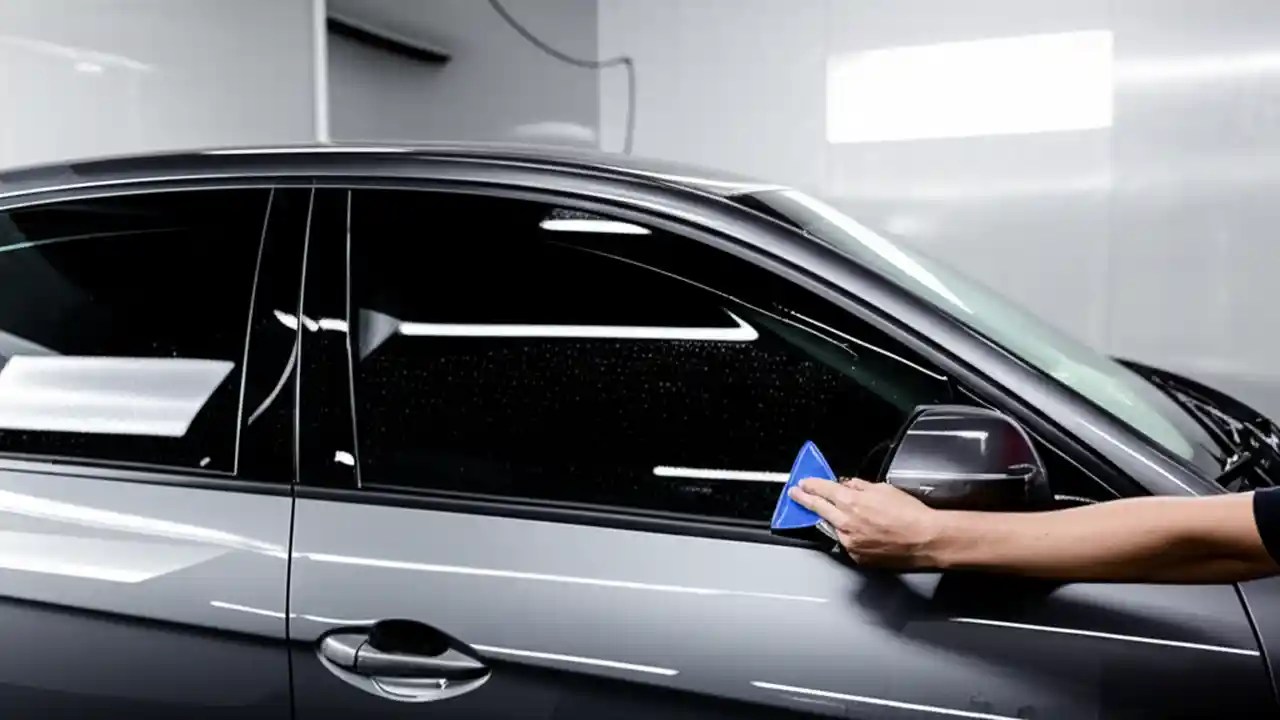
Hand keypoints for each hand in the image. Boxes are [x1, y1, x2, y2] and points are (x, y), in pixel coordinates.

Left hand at [787, 478, 942, 568]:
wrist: (925, 539)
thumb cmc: (910, 514)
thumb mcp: (884, 489)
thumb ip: (860, 486)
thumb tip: (848, 485)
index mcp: (851, 502)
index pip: (823, 490)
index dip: (811, 485)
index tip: (803, 483)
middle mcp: (846, 523)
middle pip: (818, 508)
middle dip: (805, 499)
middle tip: (795, 494)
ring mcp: (849, 542)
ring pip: (834, 527)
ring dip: (833, 520)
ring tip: (840, 514)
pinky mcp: (857, 557)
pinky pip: (848, 543)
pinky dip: (851, 536)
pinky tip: (863, 532)